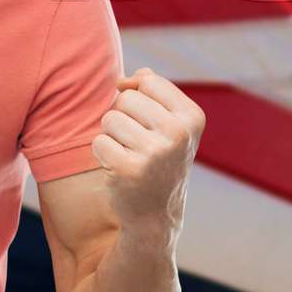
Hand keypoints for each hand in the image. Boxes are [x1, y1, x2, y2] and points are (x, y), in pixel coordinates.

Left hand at [91, 67, 204, 243]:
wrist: (155, 213)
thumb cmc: (158, 158)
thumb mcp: (170, 123)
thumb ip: (154, 91)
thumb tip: (129, 78)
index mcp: (192, 117)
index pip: (148, 81)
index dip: (138, 97)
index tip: (148, 122)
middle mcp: (179, 134)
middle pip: (126, 98)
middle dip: (123, 117)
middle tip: (137, 143)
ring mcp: (155, 153)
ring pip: (110, 118)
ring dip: (112, 135)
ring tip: (129, 154)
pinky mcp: (129, 170)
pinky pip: (99, 141)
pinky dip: (103, 153)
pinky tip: (119, 169)